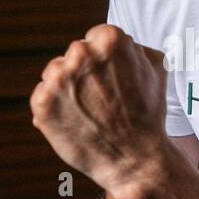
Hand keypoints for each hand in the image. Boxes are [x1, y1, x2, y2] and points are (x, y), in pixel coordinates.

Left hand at [29, 24, 167, 197]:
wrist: (135, 160)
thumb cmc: (148, 117)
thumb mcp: (156, 71)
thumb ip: (138, 48)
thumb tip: (127, 42)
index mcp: (109, 39)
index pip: (94, 38)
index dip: (103, 62)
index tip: (110, 82)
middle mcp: (81, 53)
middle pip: (74, 55)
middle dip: (84, 74)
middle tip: (101, 101)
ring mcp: (59, 78)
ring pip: (55, 73)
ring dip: (66, 90)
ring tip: (89, 113)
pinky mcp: (42, 102)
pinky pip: (43, 97)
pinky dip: (53, 109)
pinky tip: (75, 122)